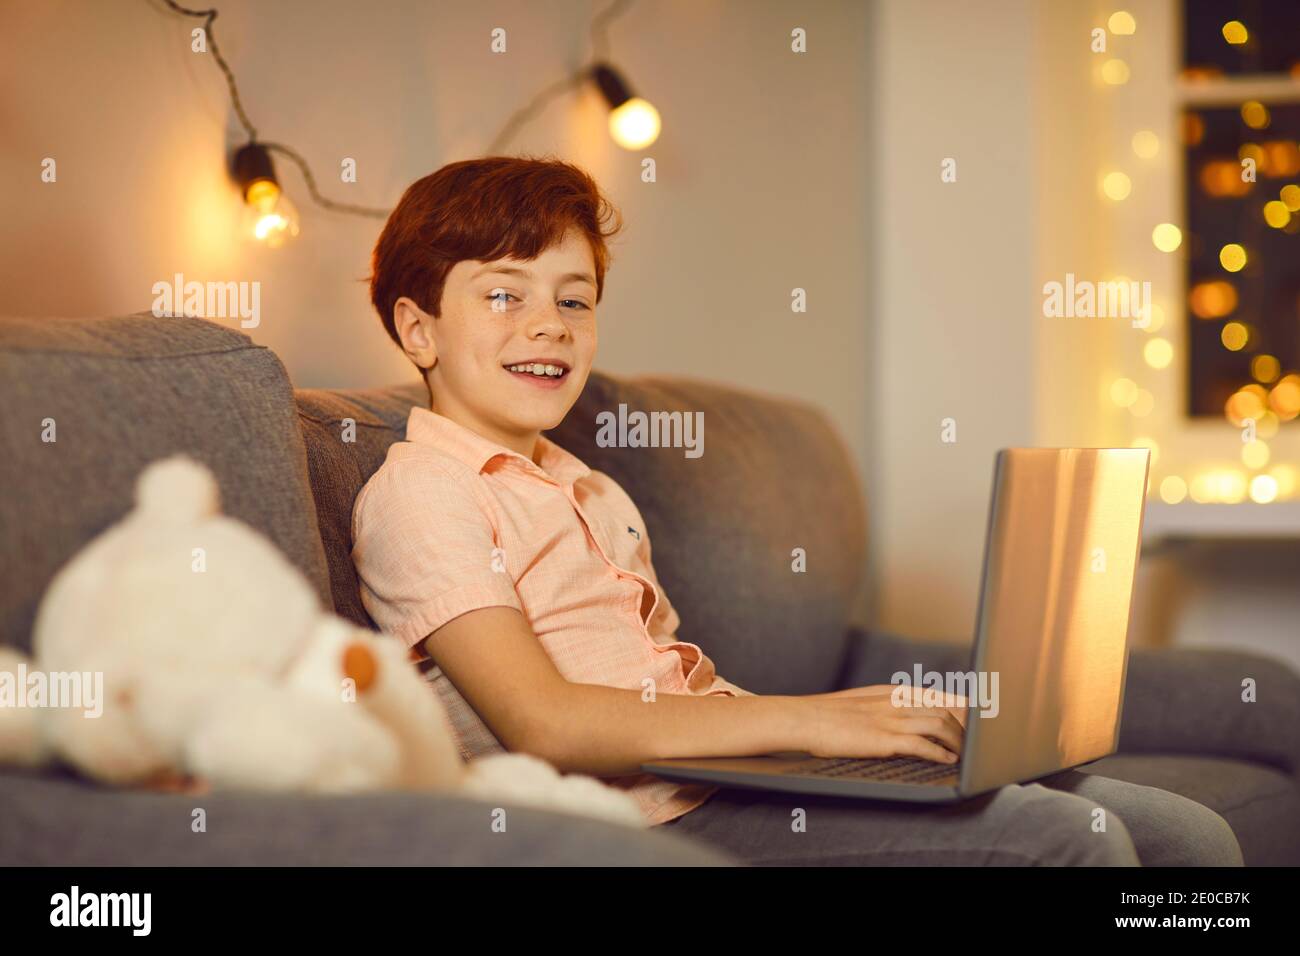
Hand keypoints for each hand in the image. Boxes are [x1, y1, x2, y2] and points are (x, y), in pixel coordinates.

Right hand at [802, 686, 966, 763]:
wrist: (803, 719)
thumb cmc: (825, 716)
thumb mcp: (859, 704)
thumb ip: (880, 707)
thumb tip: (896, 718)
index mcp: (888, 693)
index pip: (934, 696)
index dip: (958, 708)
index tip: (972, 718)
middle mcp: (894, 702)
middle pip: (943, 710)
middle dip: (963, 728)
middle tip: (974, 743)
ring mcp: (890, 719)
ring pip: (939, 725)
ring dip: (957, 742)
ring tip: (964, 755)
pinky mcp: (884, 739)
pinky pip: (922, 745)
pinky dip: (940, 754)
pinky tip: (948, 761)